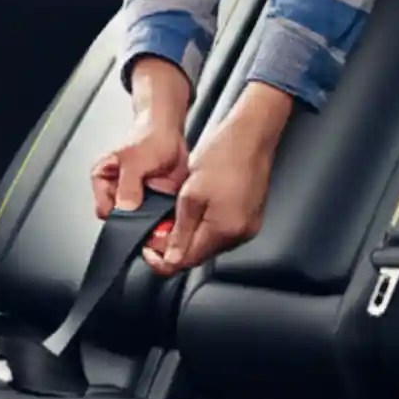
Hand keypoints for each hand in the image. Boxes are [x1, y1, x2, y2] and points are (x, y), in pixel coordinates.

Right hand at [91, 58, 190, 216]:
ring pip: (141, 221)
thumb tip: (125, 207)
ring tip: (161, 203)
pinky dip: (165, 216)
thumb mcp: (134, 160)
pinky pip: (158, 218)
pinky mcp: (154, 202)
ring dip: (153, 219)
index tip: (134, 210)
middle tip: (151, 208)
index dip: (118, 215)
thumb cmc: (148, 137)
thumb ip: (128, 185)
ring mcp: (136, 199)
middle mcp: (117, 192)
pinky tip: (169, 204)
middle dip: (138, 220)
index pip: (104, 210)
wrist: (169, 132)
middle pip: (123, 219)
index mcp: (103, 180)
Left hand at [142, 82, 292, 275]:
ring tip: (178, 212)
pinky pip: (222, 232)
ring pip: (209, 243)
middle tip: (159, 225)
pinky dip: (206, 225)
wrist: (250, 136)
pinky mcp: (250, 217)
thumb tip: (170, 258)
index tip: (148, 248)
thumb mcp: (189, 194)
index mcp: (225, 231)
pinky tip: (198, 208)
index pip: (187, 262)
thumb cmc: (223, 156)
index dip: (163, 259)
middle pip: (199, 255)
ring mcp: (247, 227)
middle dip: (176, 245)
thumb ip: (179, 230)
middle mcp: (239, 235)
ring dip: (190, 234)